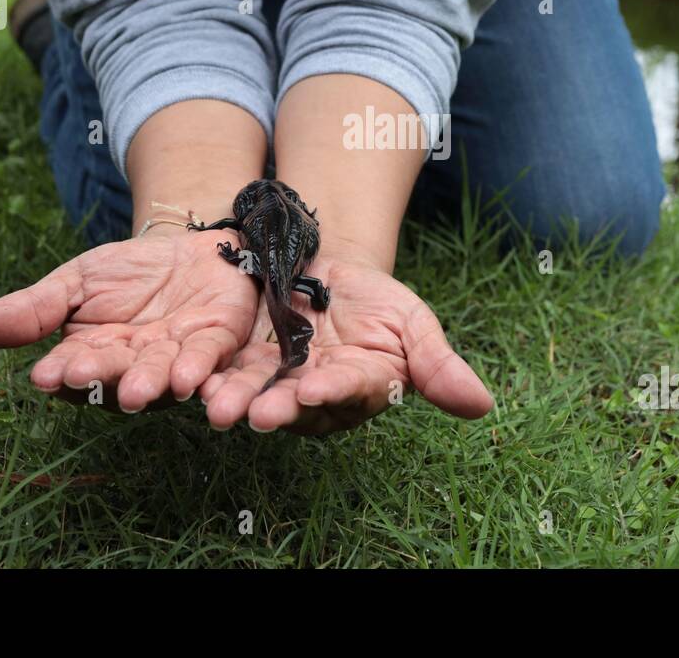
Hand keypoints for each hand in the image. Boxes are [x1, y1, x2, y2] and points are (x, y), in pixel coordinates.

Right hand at [0, 228, 257, 412]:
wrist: (192, 248)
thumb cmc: (129, 272)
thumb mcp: (77, 281)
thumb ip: (36, 308)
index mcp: (96, 356)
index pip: (74, 369)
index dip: (61, 373)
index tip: (43, 374)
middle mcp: (136, 367)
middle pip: (117, 376)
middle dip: (102, 377)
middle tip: (83, 376)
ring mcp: (177, 359)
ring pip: (162, 376)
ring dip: (150, 386)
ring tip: (137, 392)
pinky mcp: (218, 343)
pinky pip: (208, 360)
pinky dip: (198, 370)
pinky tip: (187, 379)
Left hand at [199, 254, 493, 434]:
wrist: (325, 264)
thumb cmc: (377, 299)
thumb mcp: (413, 323)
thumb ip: (439, 365)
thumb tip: (483, 407)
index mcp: (361, 387)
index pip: (350, 391)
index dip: (335, 392)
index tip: (319, 389)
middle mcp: (315, 394)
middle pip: (294, 404)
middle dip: (275, 408)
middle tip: (256, 415)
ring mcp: (274, 381)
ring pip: (254, 394)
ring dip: (235, 401)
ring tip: (216, 403)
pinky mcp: (238, 362)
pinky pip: (223, 371)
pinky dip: (208, 374)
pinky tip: (194, 376)